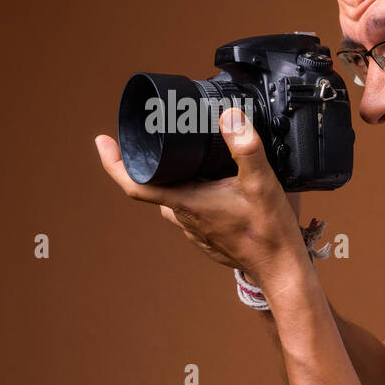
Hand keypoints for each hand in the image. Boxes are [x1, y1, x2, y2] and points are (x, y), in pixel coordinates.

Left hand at [95, 108, 308, 288]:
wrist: (282, 268)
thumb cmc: (269, 232)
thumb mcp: (261, 184)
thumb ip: (246, 149)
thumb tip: (230, 116)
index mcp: (187, 201)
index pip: (134, 184)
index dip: (113, 162)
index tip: (103, 141)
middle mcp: (185, 218)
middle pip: (156, 187)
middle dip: (155, 164)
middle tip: (162, 142)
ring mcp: (196, 231)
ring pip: (175, 201)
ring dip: (178, 182)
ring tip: (192, 164)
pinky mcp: (209, 240)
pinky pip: (193, 214)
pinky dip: (196, 198)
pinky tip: (217, 191)